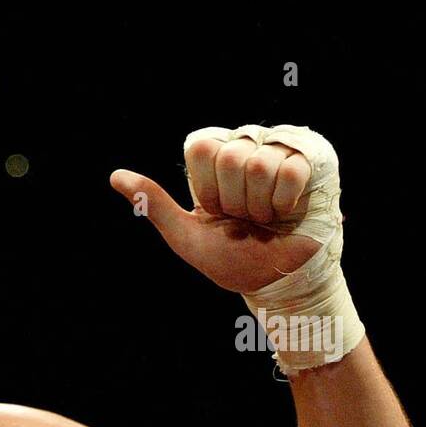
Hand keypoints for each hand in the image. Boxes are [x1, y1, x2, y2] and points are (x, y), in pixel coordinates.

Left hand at [110, 136, 319, 293]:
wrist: (273, 280)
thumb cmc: (231, 258)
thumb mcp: (186, 235)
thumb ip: (155, 204)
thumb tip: (115, 176)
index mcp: (214, 160)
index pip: (202, 148)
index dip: (208, 189)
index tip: (216, 211)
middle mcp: (246, 146)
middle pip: (232, 156)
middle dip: (236, 201)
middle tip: (245, 219)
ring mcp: (279, 150)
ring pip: (261, 163)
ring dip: (261, 206)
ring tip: (266, 218)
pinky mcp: (310, 161)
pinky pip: (292, 170)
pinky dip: (285, 202)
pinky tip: (287, 211)